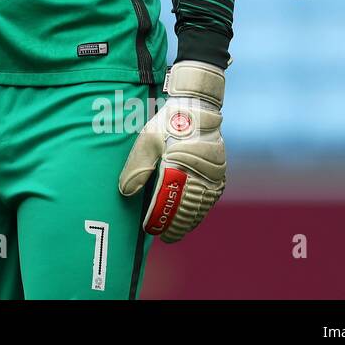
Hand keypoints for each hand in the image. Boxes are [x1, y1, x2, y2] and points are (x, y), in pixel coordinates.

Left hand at [118, 60, 225, 242]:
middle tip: (165, 236)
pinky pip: (210, 198)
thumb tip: (125, 192)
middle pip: (189, 209)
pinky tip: (192, 217)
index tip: (153, 230)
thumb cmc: (169, 123)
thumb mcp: (147, 141)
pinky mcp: (219, 174)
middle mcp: (202, 175)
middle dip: (176, 225)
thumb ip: (136, 167)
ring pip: (201, 206)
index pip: (173, 204)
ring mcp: (214, 176)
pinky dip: (200, 210)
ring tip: (176, 232)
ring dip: (189, 221)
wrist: (197, 108)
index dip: (163, 220)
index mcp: (182, 168)